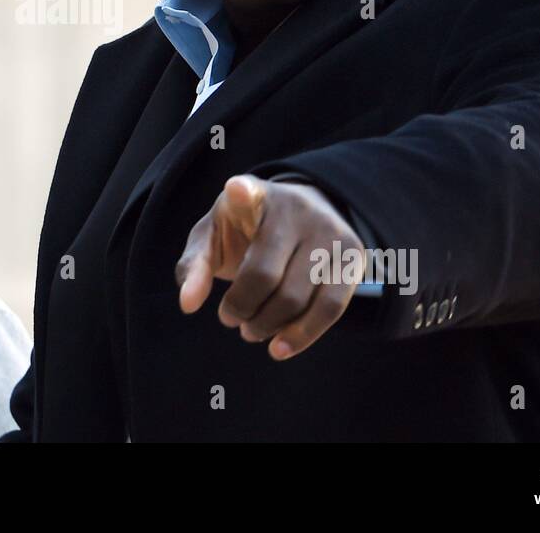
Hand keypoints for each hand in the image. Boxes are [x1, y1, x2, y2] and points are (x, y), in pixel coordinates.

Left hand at [175, 174, 365, 359]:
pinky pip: (331, 307)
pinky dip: (303, 335)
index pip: (248, 190)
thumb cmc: (245, 232)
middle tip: (230, 318)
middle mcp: (296, 207)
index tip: (236, 190)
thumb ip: (194, 267)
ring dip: (268, 326)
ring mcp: (329, 229)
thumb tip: (188, 304)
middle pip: (265, 275)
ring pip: (298, 297)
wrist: (300, 216)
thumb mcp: (213, 239)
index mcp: (254, 195)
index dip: (242, 192)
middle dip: (241, 308)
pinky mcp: (352, 254)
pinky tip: (280, 349)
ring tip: (251, 331)